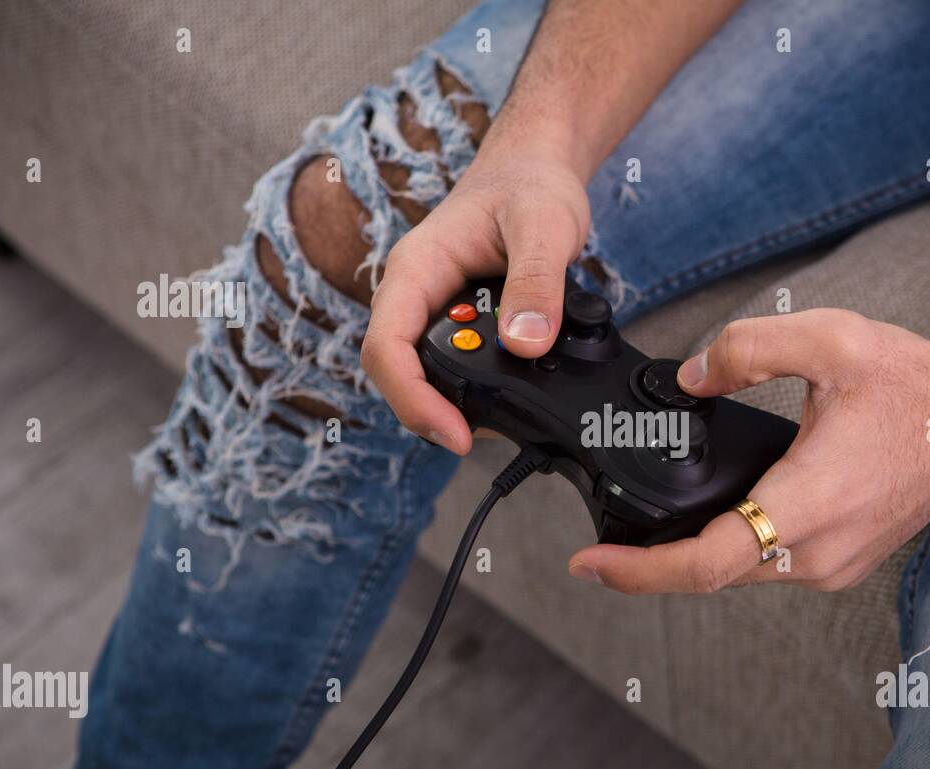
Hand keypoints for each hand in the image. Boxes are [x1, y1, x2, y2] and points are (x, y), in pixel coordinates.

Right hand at [361, 140, 591, 454]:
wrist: (537, 169)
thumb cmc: (530, 184)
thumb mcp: (543, 225)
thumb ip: (536, 282)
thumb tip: (525, 343)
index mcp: (416, 270)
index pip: (386, 348)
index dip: (412, 399)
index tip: (455, 433)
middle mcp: (417, 297)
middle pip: (403, 374)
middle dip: (438, 413)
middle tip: (486, 437)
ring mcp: (437, 313)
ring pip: (430, 376)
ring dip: (465, 403)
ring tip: (513, 418)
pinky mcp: (463, 324)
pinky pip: (462, 367)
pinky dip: (488, 388)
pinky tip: (522, 393)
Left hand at [567, 309, 929, 593]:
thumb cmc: (913, 384)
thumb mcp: (827, 339)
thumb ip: (744, 348)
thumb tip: (689, 378)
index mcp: (811, 503)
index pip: (708, 562)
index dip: (639, 571)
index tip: (587, 563)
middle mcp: (820, 552)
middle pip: (712, 572)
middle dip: (652, 561)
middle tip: (600, 542)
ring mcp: (833, 567)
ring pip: (740, 573)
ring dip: (693, 554)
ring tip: (646, 531)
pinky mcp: (842, 565)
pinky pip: (768, 567)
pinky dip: (731, 549)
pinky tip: (713, 520)